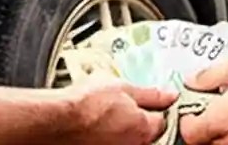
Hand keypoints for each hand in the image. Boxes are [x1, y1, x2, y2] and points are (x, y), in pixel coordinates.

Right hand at [62, 77, 176, 143]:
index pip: (161, 120)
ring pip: (129, 139)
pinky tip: (97, 127)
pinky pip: (113, 141)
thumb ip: (151, 94)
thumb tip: (170, 95)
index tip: (142, 102)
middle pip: (146, 133)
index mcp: (144, 129)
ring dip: (122, 129)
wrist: (57, 121)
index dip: (153, 108)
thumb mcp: (122, 87)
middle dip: (138, 120)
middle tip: (119, 107)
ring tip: (105, 116)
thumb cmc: (85, 105)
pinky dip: (108, 135)